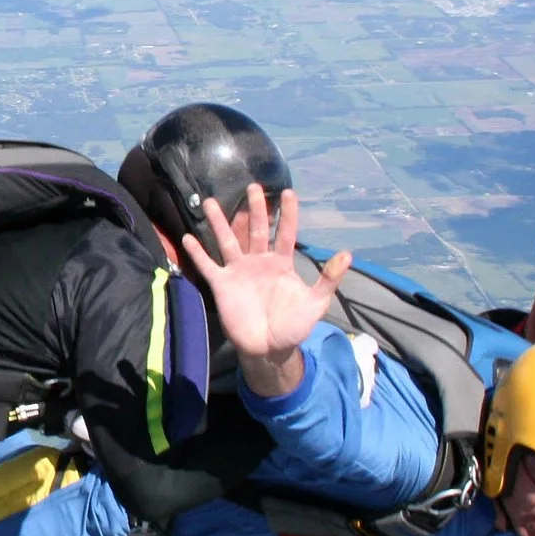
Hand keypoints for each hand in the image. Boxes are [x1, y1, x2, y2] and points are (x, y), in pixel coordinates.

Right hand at [179, 186, 351, 396]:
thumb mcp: (316, 302)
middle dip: (255, 208)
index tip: (287, 192)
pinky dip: (197, 253)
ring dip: (219, 222)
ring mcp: (239, 271)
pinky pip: (208, 265)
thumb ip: (328, 278)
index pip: (286, 232)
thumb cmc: (293, 326)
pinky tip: (187, 237)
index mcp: (282, 263)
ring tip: (210, 201)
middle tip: (253, 186)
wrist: (269, 349)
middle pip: (256, 229)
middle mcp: (259, 261)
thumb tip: (347, 254)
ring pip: (228, 240)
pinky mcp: (222, 284)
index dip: (288, 213)